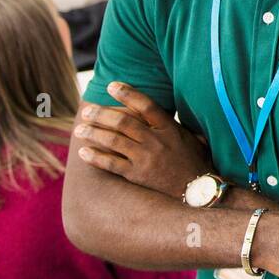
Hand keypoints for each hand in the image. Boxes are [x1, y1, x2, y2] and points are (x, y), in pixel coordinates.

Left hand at [74, 81, 212, 198]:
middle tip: (86, 110)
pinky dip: (96, 157)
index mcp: (170, 128)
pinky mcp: (138, 175)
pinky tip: (83, 152)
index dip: (128, 94)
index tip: (112, 86)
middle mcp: (156, 141)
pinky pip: (111, 163)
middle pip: (123, 122)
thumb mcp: (195, 138)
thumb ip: (181, 125)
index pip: (146, 105)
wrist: (199, 192)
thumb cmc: (198, 162)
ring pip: (113, 140)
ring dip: (93, 133)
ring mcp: (146, 158)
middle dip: (101, 114)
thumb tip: (182, 110)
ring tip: (79, 129)